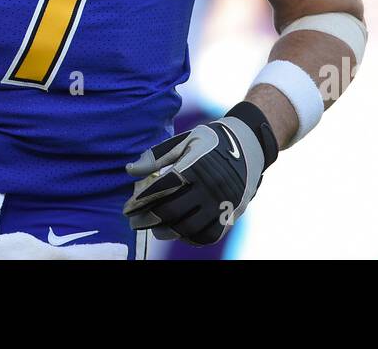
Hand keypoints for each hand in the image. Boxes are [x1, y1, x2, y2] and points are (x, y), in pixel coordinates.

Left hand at [122, 103, 276, 245]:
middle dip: (148, 219)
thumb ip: (157, 157)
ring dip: (167, 231)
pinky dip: (190, 237)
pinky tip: (178, 232)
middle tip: (134, 222)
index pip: (162, 189)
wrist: (250, 144)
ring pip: (189, 227)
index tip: (127, 208)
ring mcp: (223, 202)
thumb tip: (130, 170)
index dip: (141, 201)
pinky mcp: (232, 213)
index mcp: (196, 164)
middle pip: (172, 211)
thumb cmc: (212, 140)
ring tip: (155, 228)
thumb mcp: (185, 140)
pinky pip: (209, 235)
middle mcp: (211, 185)